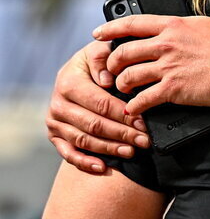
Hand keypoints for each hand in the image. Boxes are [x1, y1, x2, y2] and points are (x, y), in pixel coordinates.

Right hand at [47, 42, 150, 173]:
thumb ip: (103, 58)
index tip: (143, 123)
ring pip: (84, 140)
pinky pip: (68, 153)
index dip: (123, 115)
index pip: (100, 104)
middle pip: (94, 125)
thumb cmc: (96, 62)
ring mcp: (55, 122)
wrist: (78, 73)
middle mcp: (58, 104)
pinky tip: (102, 167)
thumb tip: (107, 79)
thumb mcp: (99, 51)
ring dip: (109, 149)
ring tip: (131, 152)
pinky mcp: (55, 135)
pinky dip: (84, 162)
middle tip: (144, 141)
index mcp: (68, 82)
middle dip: (122, 134)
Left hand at [93, 14, 209, 114]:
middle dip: (111, 62)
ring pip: (128, 75)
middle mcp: (164, 44)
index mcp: (171, 26)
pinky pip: (143, 99)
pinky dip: (134, 107)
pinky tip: (132, 110)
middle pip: (123, 52)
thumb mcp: (204, 24)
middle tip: (111, 69)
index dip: (110, 29)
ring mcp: (167, 67)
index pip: (131, 24)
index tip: (98, 34)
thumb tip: (171, 26)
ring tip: (122, 89)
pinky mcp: (172, 89)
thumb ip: (182, 25)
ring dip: (121, 84)